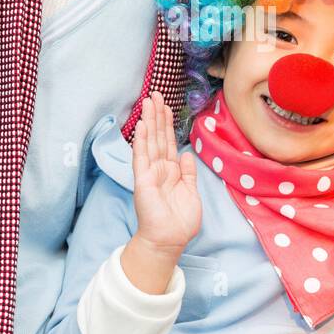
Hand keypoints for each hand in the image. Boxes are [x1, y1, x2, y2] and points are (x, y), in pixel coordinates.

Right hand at [132, 90, 201, 253]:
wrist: (169, 241)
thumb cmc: (180, 222)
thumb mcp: (191, 193)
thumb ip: (188, 173)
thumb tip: (187, 154)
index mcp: (171, 171)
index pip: (169, 142)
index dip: (167, 123)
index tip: (166, 105)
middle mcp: (159, 168)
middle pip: (159, 136)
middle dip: (158, 115)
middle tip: (156, 93)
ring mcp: (150, 173)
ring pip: (150, 141)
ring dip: (149, 121)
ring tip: (148, 101)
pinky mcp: (143, 180)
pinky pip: (142, 156)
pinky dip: (142, 140)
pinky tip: (142, 125)